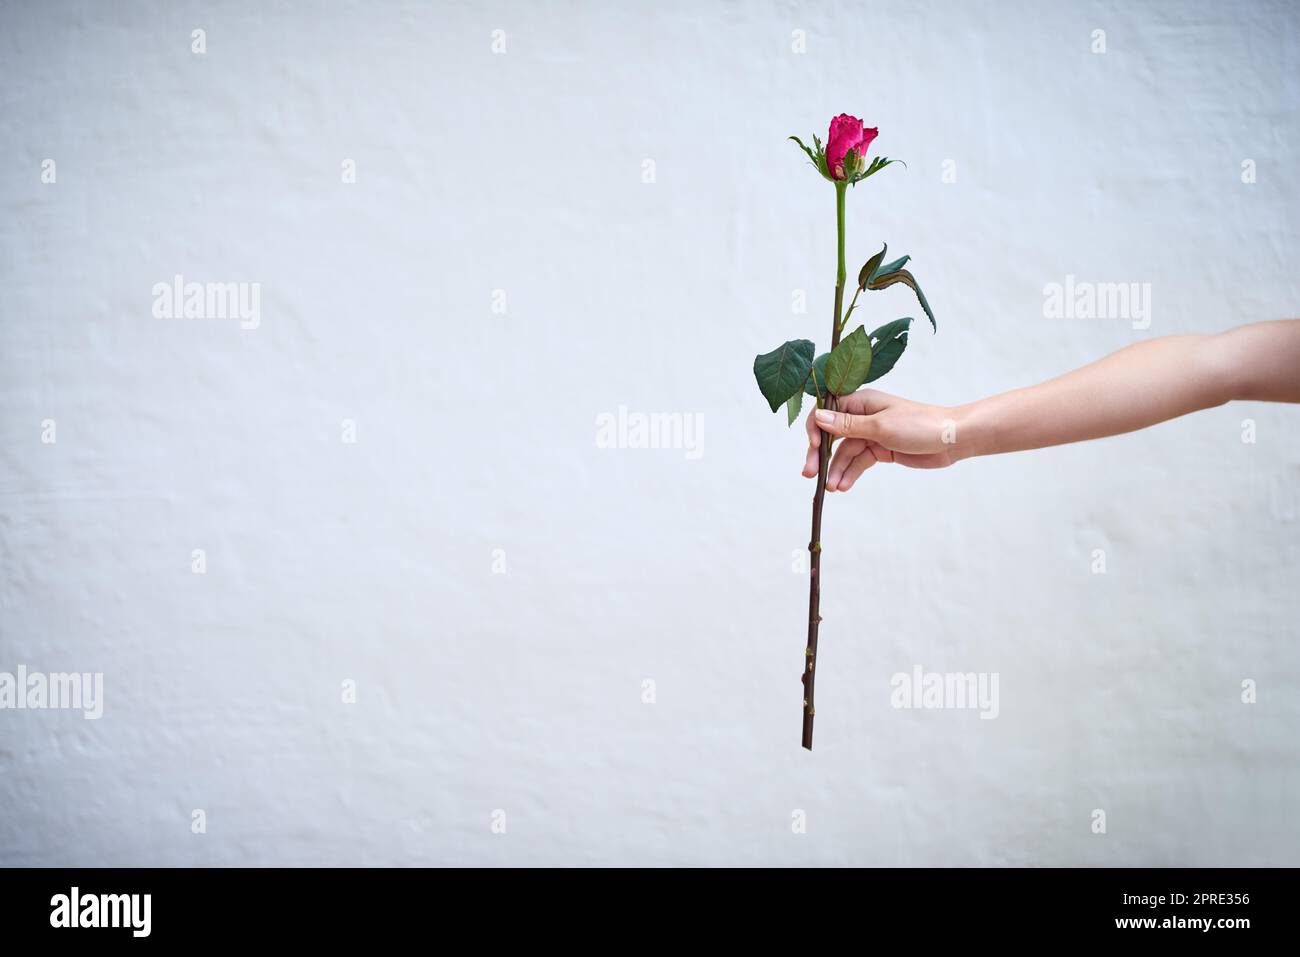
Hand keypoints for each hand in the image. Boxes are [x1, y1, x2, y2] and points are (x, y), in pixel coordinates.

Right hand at [802, 389, 961, 490]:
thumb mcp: (881, 426)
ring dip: (836, 470)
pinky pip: (859, 462)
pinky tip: (843, 486)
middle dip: (820, 455)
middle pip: (832, 435)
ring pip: (845, 453)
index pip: (827, 412)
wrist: (952, 440)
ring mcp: (871, 434)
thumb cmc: (920, 425)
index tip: (814, 447)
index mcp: (861, 402)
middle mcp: (862, 416)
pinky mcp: (880, 449)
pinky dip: (850, 473)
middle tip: (810, 474)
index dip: (816, 429)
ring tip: (831, 489)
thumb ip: (848, 426)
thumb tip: (819, 418)